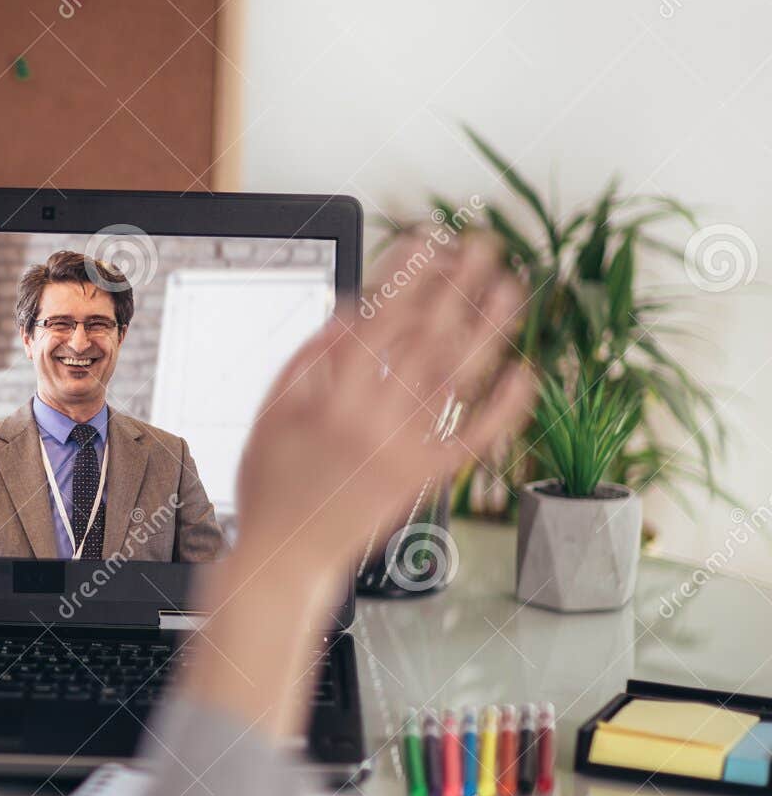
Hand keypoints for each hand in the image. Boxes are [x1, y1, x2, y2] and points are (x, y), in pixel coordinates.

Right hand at [235, 234, 533, 567]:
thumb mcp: (271, 413)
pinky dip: (503, 408)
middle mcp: (371, 419)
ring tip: (509, 287)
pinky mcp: (423, 480)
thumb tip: (350, 312)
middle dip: (457, 285)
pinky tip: (523, 373)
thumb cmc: (272, 484)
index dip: (407, 275)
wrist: (285, 556)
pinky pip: (472, 439)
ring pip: (456, 378)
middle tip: (483, 245)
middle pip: (426, 338)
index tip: (427, 239)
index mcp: (330, 398)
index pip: (379, 320)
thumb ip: (308, 360)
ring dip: (488, 329)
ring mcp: (402, 450)